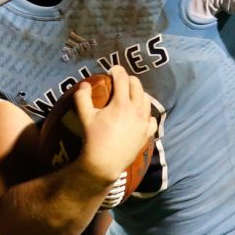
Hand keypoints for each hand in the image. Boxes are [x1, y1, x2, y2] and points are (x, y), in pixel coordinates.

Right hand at [72, 66, 156, 183]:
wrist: (104, 163)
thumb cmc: (93, 139)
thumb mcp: (85, 117)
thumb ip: (82, 97)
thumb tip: (84, 84)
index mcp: (121, 103)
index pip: (122, 78)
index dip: (117, 70)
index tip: (112, 70)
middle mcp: (136, 110)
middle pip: (137, 86)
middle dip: (129, 79)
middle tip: (121, 81)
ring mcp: (143, 122)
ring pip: (147, 100)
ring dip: (139, 93)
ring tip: (131, 95)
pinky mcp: (146, 134)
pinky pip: (152, 119)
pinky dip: (147, 113)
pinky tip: (141, 115)